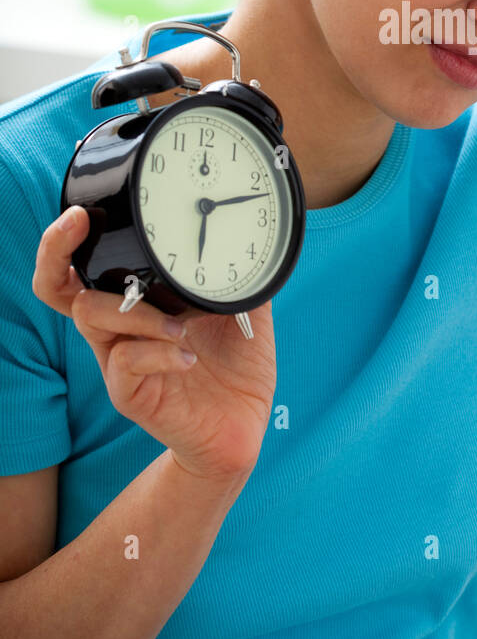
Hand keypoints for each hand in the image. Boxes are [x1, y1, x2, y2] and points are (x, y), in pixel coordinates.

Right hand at [33, 206, 275, 482]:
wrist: (243, 426)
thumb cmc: (237, 365)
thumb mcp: (246, 310)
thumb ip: (244, 273)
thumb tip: (256, 234)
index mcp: (139, 301)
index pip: (85, 264)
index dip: (68, 238)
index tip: (82, 212)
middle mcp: (119, 327)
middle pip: (58, 286)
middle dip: (58, 252)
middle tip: (80, 224)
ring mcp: (120, 360)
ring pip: (91, 316)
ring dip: (135, 310)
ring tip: (180, 324)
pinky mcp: (131, 395)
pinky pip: (124, 363)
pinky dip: (158, 352)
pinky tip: (188, 356)